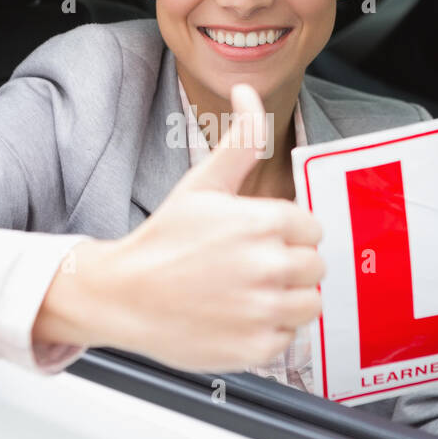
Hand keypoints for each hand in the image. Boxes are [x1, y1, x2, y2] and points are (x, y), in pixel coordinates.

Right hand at [34, 83, 325, 370]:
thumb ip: (240, 139)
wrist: (122, 294)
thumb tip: (248, 91)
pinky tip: (236, 318)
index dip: (285, 234)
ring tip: (246, 293)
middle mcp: (269, 266)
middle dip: (288, 266)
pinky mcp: (257, 347)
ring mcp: (264, 310)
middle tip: (248, 267)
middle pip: (315, 266)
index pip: (311, 228)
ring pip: (309, 305)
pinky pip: (289, 339)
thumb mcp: (203, 183)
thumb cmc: (162, 240)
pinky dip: (267, 333)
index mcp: (264, 221)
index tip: (256, 240)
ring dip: (285, 300)